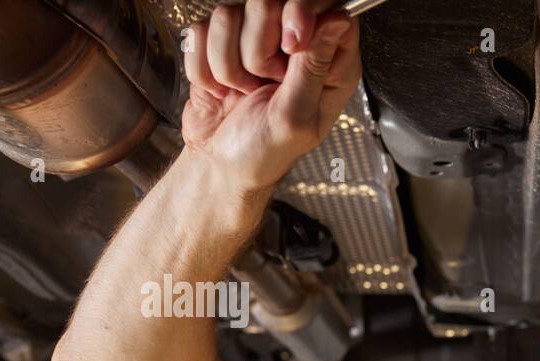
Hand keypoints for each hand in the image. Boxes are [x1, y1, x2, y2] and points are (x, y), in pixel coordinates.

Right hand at [181, 0, 360, 192]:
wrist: (221, 165)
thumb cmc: (266, 153)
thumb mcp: (296, 117)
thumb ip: (314, 66)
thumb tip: (338, 21)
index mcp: (329, 64)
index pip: (326, 7)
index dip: (302, 14)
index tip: (290, 44)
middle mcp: (295, 45)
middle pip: (269, 2)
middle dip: (258, 49)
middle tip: (264, 82)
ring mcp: (255, 40)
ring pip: (228, 14)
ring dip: (229, 65)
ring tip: (242, 92)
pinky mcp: (220, 43)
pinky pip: (200, 31)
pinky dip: (204, 67)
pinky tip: (221, 89)